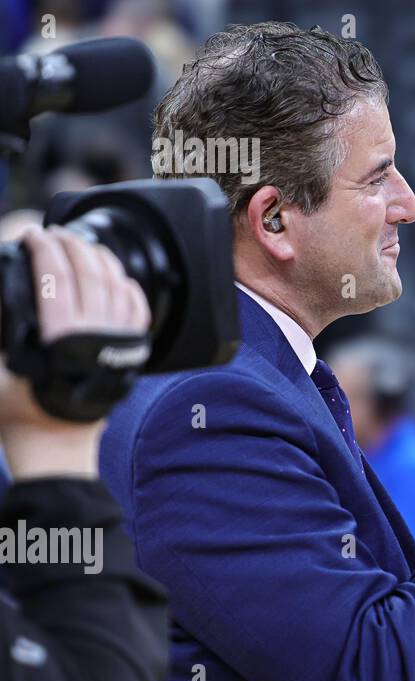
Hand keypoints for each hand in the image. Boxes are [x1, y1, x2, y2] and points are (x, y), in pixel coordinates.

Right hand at [0, 226, 149, 478]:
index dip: (44, 248)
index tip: (33, 236)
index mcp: (58, 333)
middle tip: (55, 235)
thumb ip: (3, 331)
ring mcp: (116, 339)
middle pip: (87, 271)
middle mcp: (93, 331)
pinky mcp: (130, 350)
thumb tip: (4, 301)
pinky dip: (128, 287)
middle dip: (70, 245)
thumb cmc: (21, 412)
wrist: (57, 445)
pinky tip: (116, 277)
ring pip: (115, 284)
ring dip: (100, 259)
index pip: (54, 275)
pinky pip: (136, 309)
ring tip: (83, 247)